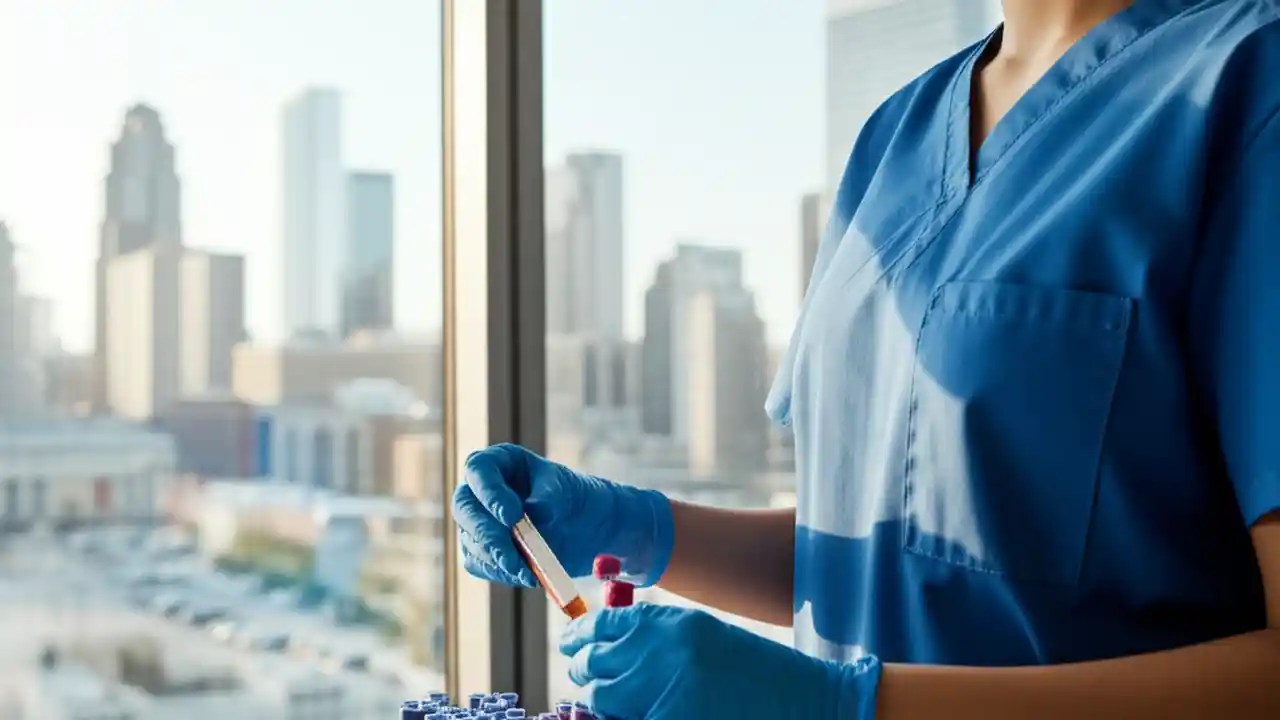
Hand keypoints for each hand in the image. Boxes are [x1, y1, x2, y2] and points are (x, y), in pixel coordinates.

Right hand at [453, 444, 673, 586]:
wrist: (583, 526)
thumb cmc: (570, 496)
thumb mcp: (565, 488)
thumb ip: (548, 496)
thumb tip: (533, 511)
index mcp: (496, 463)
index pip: (478, 471)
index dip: (490, 494)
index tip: (512, 516)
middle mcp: (477, 491)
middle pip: (465, 510)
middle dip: (489, 536)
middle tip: (513, 558)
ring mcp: (474, 522)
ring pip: (472, 542)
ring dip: (499, 560)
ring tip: (531, 573)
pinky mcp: (480, 551)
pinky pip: (480, 564)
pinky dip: (502, 573)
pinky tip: (528, 576)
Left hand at [560, 604, 880, 719]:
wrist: (804, 701)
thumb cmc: (755, 673)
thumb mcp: (702, 638)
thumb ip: (654, 638)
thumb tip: (602, 646)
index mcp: (670, 624)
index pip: (602, 625)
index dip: (579, 636)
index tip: (571, 645)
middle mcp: (662, 652)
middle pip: (594, 663)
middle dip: (588, 672)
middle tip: (589, 677)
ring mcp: (664, 693)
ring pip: (602, 699)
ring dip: (603, 702)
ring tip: (623, 701)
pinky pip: (626, 719)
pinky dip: (625, 717)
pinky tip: (644, 712)